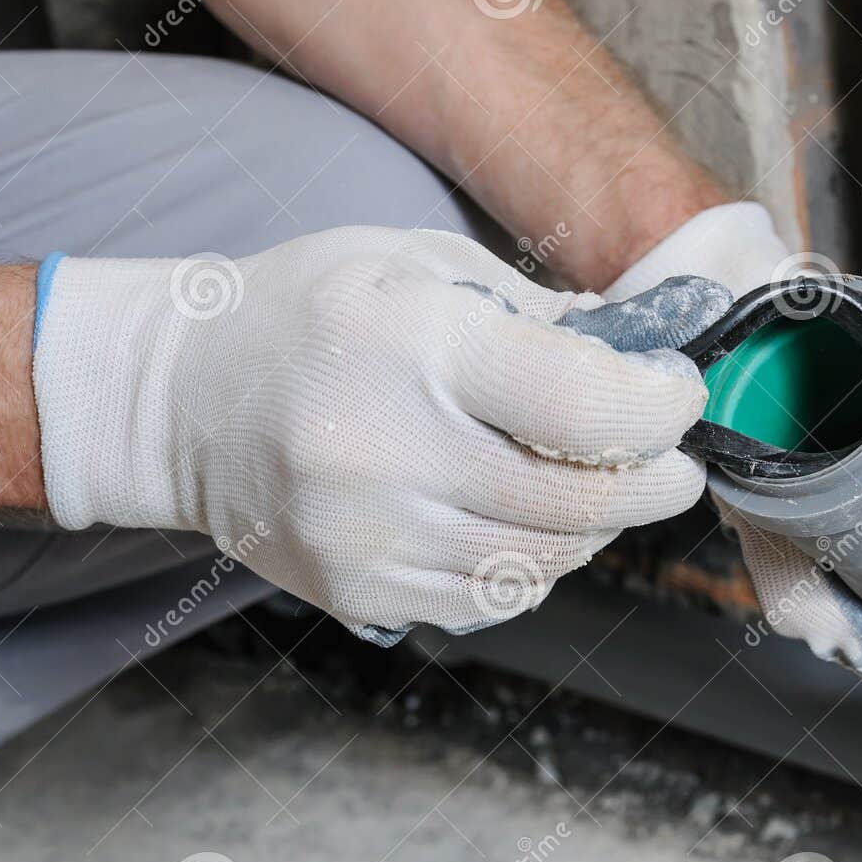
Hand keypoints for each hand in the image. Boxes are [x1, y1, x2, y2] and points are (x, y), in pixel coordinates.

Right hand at [33, 226, 730, 643]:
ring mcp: (365, 536)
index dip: (661, 409)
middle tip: (674, 462)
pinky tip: (525, 523)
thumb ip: (536, 312)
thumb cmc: (308, 314)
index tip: (681, 396)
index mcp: (409, 344)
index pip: (583, 405)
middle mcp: (382, 451)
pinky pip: (492, 598)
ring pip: (545, 562)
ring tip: (599, 486)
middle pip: (578, 502)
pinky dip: (536, 566)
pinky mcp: (356, 592)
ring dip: (598, 528)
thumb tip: (643, 356)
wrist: (180, 398)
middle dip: (655, 482)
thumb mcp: (417, 262)